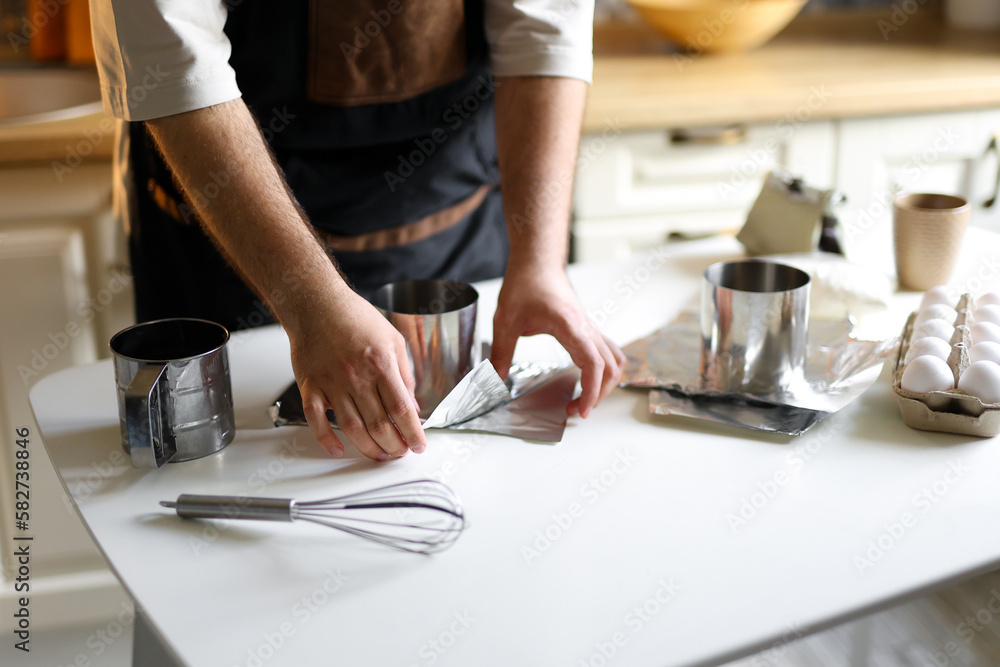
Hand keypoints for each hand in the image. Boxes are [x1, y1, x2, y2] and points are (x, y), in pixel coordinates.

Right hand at [289, 291, 425, 460]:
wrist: (316, 303)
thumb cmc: (355, 317)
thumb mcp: (393, 340)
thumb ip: (405, 374)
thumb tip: (412, 407)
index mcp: (381, 364)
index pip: (401, 409)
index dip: (413, 433)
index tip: (419, 445)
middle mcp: (357, 376)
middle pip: (379, 425)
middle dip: (394, 446)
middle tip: (400, 452)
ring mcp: (331, 383)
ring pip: (352, 428)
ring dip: (369, 449)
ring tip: (380, 455)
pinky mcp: (310, 386)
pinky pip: (317, 420)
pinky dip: (327, 439)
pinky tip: (338, 449)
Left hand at [490, 267, 625, 417]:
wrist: (538, 262)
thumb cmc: (526, 284)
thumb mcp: (505, 319)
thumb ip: (502, 352)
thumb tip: (495, 380)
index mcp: (570, 326)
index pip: (594, 363)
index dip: (592, 391)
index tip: (581, 411)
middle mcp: (586, 328)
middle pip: (611, 368)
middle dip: (598, 395)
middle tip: (574, 410)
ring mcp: (590, 328)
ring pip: (615, 360)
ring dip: (606, 383)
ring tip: (583, 398)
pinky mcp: (587, 329)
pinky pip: (608, 353)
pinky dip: (604, 371)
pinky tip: (585, 379)